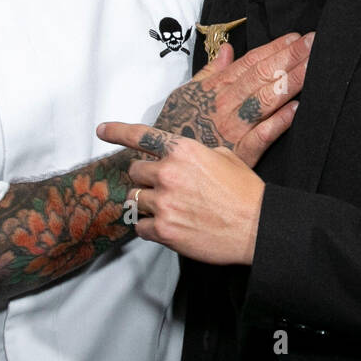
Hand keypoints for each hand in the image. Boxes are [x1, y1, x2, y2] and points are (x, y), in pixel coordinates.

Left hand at [94, 122, 267, 264]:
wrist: (258, 227)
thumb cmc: (246, 194)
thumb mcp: (225, 157)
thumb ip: (194, 154)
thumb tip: (181, 158)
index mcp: (183, 151)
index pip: (141, 136)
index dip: (117, 131)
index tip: (102, 130)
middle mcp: (168, 173)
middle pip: (134, 172)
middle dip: (145, 179)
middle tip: (162, 188)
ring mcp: (163, 203)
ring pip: (134, 199)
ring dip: (146, 203)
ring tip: (168, 209)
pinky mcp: (163, 230)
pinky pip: (140, 227)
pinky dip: (149, 227)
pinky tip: (168, 226)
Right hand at [153, 32, 311, 166]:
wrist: (160, 164)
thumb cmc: (175, 128)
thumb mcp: (185, 94)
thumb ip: (209, 71)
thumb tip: (227, 49)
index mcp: (214, 88)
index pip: (249, 63)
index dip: (274, 48)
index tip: (296, 37)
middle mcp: (225, 105)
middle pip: (261, 76)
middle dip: (290, 57)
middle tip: (315, 42)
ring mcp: (232, 129)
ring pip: (265, 99)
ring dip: (291, 81)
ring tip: (313, 65)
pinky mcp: (237, 154)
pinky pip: (261, 136)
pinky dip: (278, 122)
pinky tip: (297, 108)